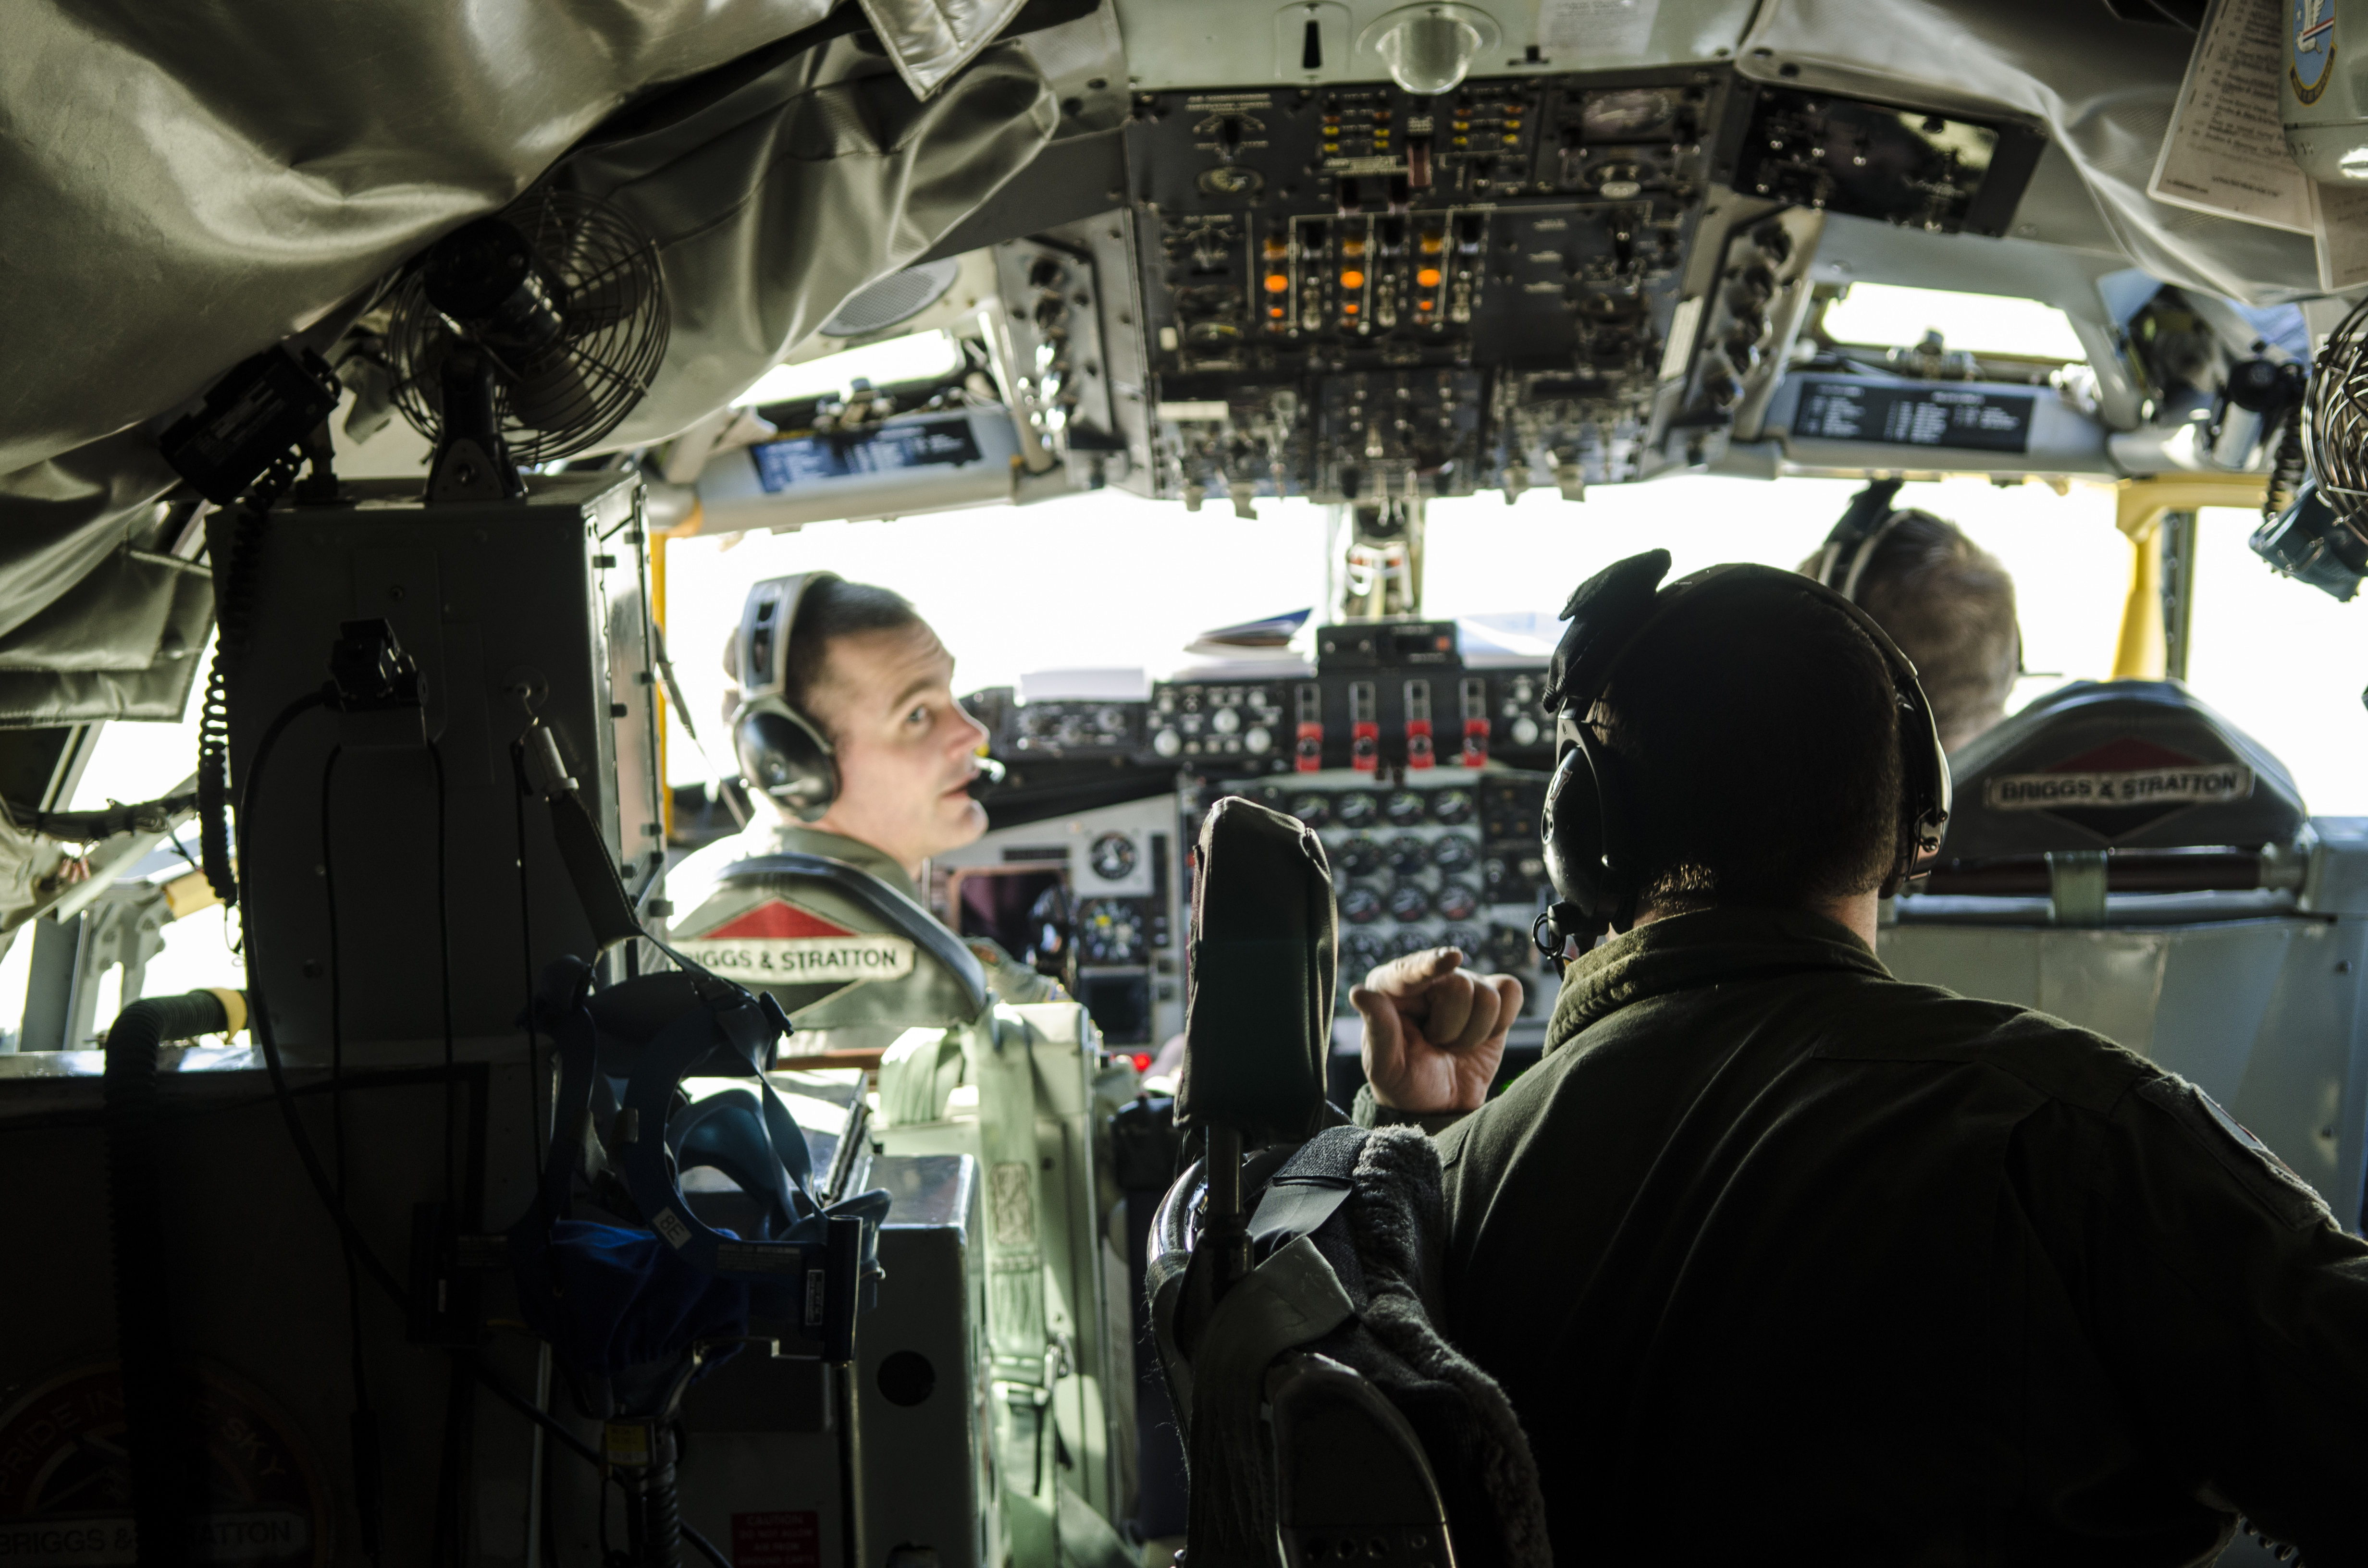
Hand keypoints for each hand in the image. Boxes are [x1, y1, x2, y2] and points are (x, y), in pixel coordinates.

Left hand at [1351, 948, 1522, 1114]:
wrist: (1440, 1105)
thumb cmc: (1404, 1083)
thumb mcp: (1385, 1066)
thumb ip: (1379, 1030)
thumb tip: (1359, 993)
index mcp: (1391, 988)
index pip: (1411, 971)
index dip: (1431, 965)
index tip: (1452, 959)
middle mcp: (1428, 979)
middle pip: (1460, 985)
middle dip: (1451, 1028)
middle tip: (1436, 1044)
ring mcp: (1462, 984)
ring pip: (1488, 996)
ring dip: (1473, 1033)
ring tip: (1453, 1044)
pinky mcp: (1492, 995)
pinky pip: (1511, 992)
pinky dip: (1500, 1022)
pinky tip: (1480, 1036)